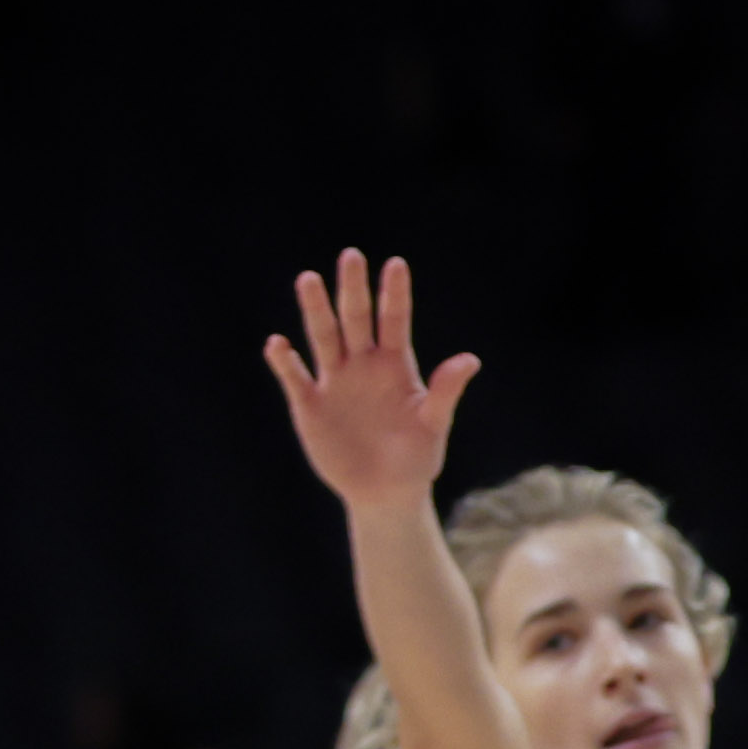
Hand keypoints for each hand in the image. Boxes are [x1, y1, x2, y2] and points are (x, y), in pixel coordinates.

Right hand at [263, 251, 479, 511]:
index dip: (394, 293)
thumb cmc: (416, 458)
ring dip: (316, 310)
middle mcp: (362, 364)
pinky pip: (294, 377)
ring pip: (323, 338)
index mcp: (394, 364)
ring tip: (309, 279)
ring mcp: (334, 382)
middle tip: (351, 256)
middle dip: (353, 289)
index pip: (394, 320)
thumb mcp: (433, 425)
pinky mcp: (309, 404)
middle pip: (356, 319)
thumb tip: (469, 360)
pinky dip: (285, 361)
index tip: (395, 264)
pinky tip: (278, 344)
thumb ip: (446, 392)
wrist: (384, 492)